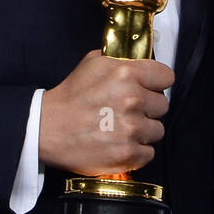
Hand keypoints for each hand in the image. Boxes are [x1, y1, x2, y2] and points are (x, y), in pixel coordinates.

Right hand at [38, 50, 173, 175]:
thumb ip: (122, 60)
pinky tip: (119, 144)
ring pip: (157, 130)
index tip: (148, 88)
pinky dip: (136, 152)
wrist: (46, 129)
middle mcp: (132, 99)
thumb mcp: (94, 63)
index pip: (167, 77)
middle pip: (162, 105)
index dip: (156, 83)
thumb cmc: (70, 96)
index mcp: (127, 73)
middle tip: (128, 111)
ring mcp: (131, 129)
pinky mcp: (127, 154)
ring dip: (143, 131)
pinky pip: (149, 153)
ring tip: (121, 129)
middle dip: (148, 108)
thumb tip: (143, 59)